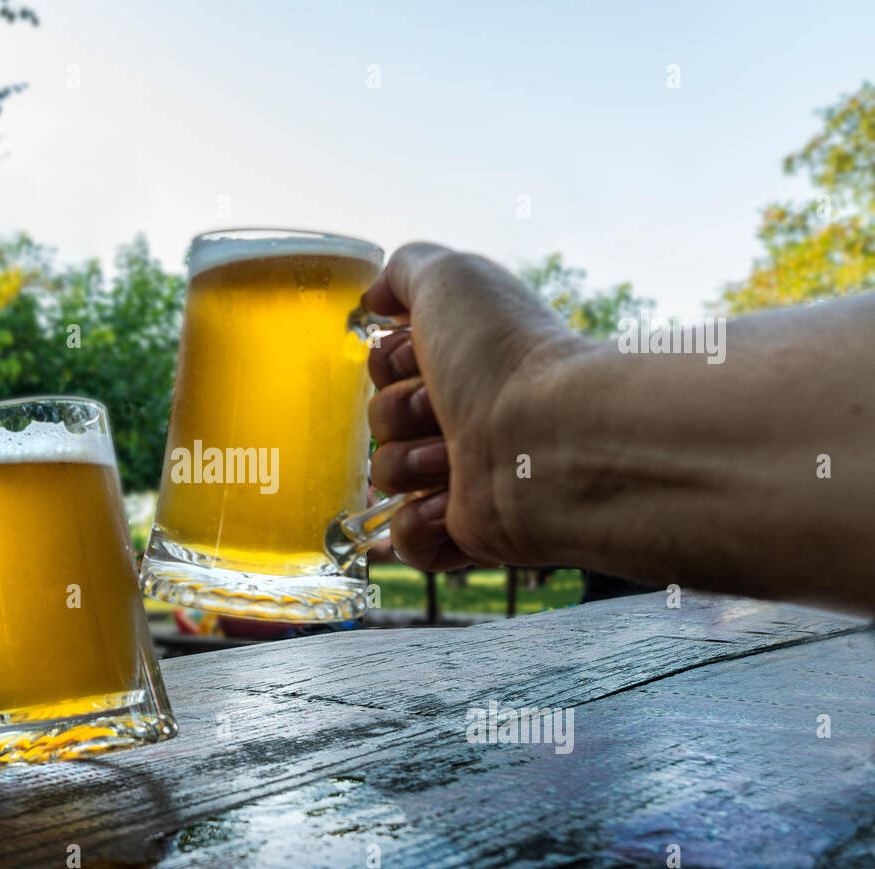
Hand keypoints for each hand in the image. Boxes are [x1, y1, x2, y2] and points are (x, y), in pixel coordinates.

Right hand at [365, 243, 584, 571]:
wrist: (552, 438)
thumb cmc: (504, 354)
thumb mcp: (451, 277)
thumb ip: (406, 269)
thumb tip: (376, 297)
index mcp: (464, 361)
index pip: (385, 366)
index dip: (388, 362)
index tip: (417, 356)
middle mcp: (466, 415)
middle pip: (379, 419)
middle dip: (399, 412)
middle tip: (444, 409)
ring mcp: (466, 478)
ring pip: (385, 476)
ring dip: (409, 464)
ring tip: (457, 456)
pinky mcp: (468, 535)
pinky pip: (406, 539)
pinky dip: (417, 524)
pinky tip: (449, 506)